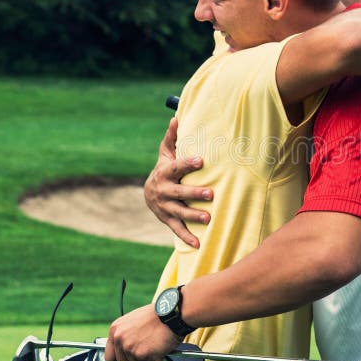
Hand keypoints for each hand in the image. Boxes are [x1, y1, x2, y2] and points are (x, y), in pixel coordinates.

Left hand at [105, 305, 180, 360]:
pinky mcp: (141, 355)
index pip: (110, 356)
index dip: (122, 360)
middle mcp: (119, 339)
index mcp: (116, 329)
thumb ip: (127, 335)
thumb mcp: (135, 320)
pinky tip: (161, 351)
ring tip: (157, 354)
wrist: (172, 312)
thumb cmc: (159, 315)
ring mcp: (129, 348)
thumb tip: (128, 350)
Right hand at [144, 117, 213, 247]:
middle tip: (211, 194)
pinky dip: (187, 237)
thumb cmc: (165, 169)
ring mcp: (164, 207)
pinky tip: (199, 244)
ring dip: (193, 215)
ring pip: (178, 212)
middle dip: (194, 193)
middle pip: (178, 192)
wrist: (149, 193)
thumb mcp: (166, 153)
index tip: (201, 160)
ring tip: (208, 218)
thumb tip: (176, 116)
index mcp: (164, 172)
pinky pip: (177, 229)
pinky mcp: (167, 220)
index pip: (176, 167)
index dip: (187, 163)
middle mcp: (163, 190)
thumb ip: (172, 138)